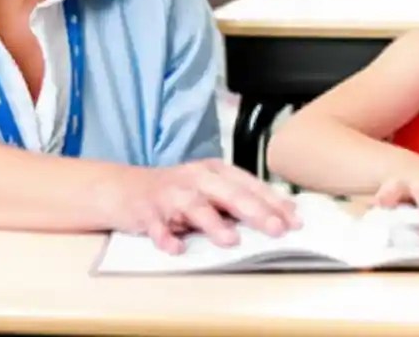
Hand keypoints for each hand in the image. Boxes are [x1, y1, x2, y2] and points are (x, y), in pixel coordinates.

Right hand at [101, 159, 300, 253]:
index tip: (294, 220)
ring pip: (196, 207)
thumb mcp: (208, 188)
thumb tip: (277, 217)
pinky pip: (157, 226)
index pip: (250, 185)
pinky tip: (176, 248)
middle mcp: (195, 178)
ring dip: (213, 223)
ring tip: (231, 239)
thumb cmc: (175, 192)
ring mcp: (171, 194)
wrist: (124, 189)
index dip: (273, 202)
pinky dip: (166, 237)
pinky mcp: (147, 211)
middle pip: (229, 193)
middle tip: (276, 229)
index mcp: (214, 171)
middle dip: (255, 211)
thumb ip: (236, 200)